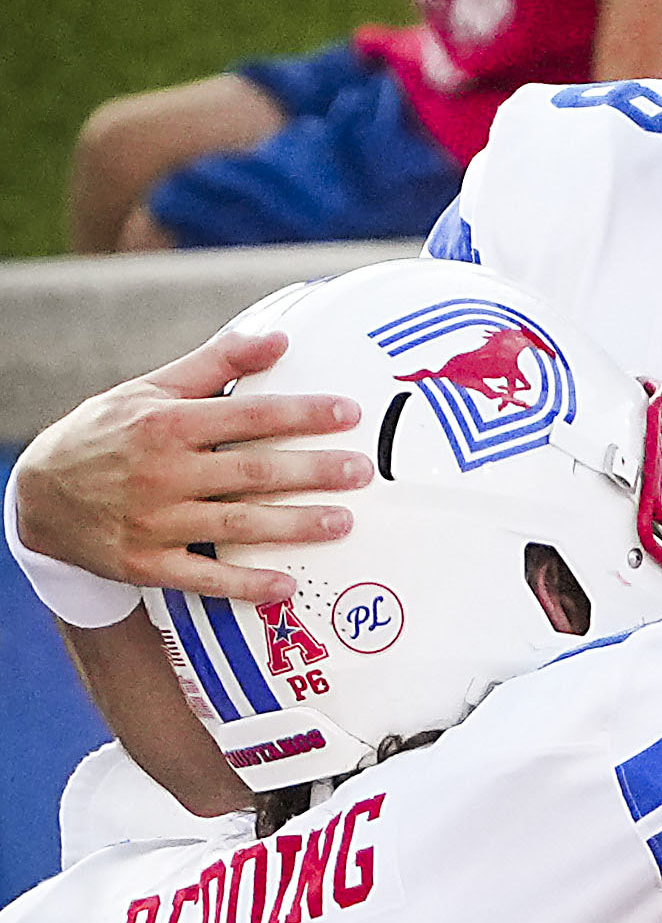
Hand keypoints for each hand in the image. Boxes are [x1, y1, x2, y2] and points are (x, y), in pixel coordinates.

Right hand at [12, 329, 371, 604]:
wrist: (39, 496)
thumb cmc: (105, 434)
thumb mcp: (149, 389)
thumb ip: (215, 364)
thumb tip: (277, 338)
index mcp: (167, 424)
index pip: (247, 415)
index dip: (301, 414)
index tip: (347, 413)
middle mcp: (162, 472)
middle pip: (251, 472)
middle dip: (311, 472)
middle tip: (360, 471)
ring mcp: (155, 522)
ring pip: (237, 525)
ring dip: (293, 526)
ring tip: (343, 522)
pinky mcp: (146, 564)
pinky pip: (203, 578)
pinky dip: (245, 584)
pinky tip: (287, 584)